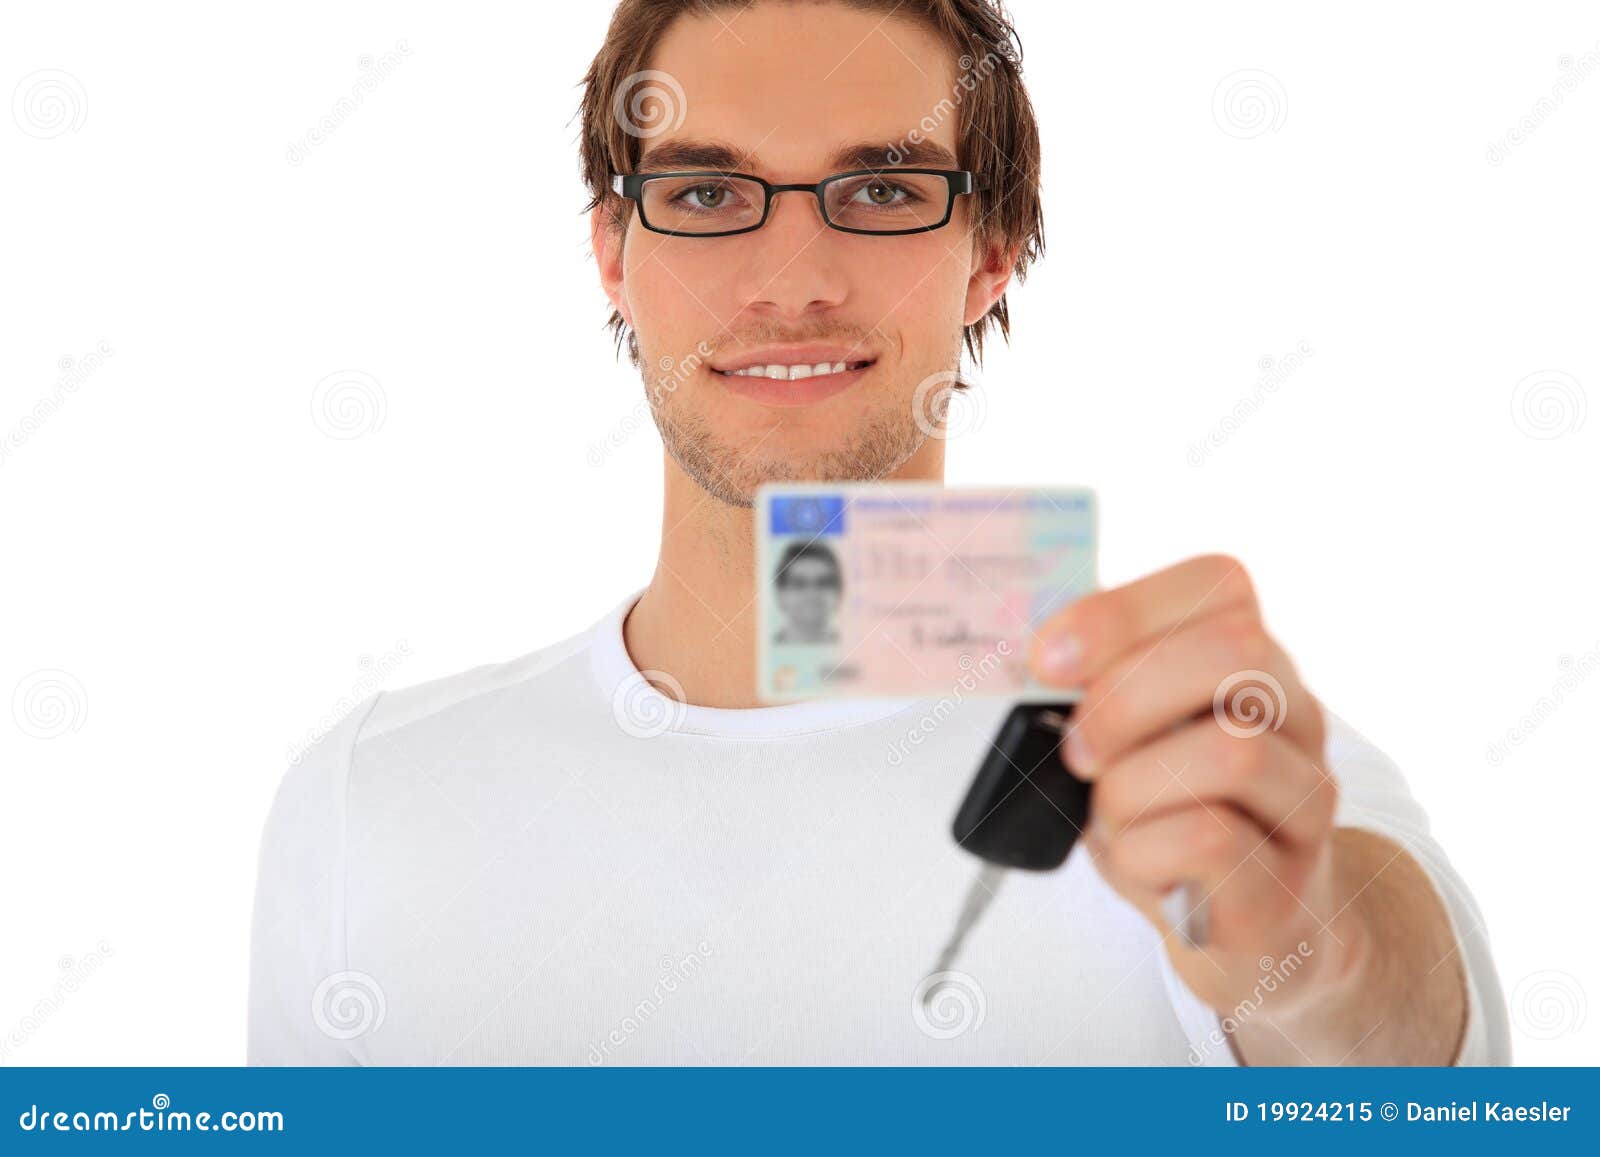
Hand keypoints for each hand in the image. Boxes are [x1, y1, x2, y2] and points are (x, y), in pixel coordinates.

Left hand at [1028, 554, 1365, 1027]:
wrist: (1236, 923)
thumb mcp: (1121, 740)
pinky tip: (1139, 864)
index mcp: (1251, 660)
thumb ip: (1091, 691)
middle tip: (1078, 749)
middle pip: (1237, 651)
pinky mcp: (1287, 880)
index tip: (1048, 661)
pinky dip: (1142, 851)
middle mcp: (1297, 716)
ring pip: (1232, 752)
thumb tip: (1033, 664)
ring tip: (1112, 813)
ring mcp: (1306, 799)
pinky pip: (1211, 840)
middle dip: (1126, 698)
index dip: (1122, 611)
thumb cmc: (1165, 815)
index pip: (1218, 583)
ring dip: (1131, 787)